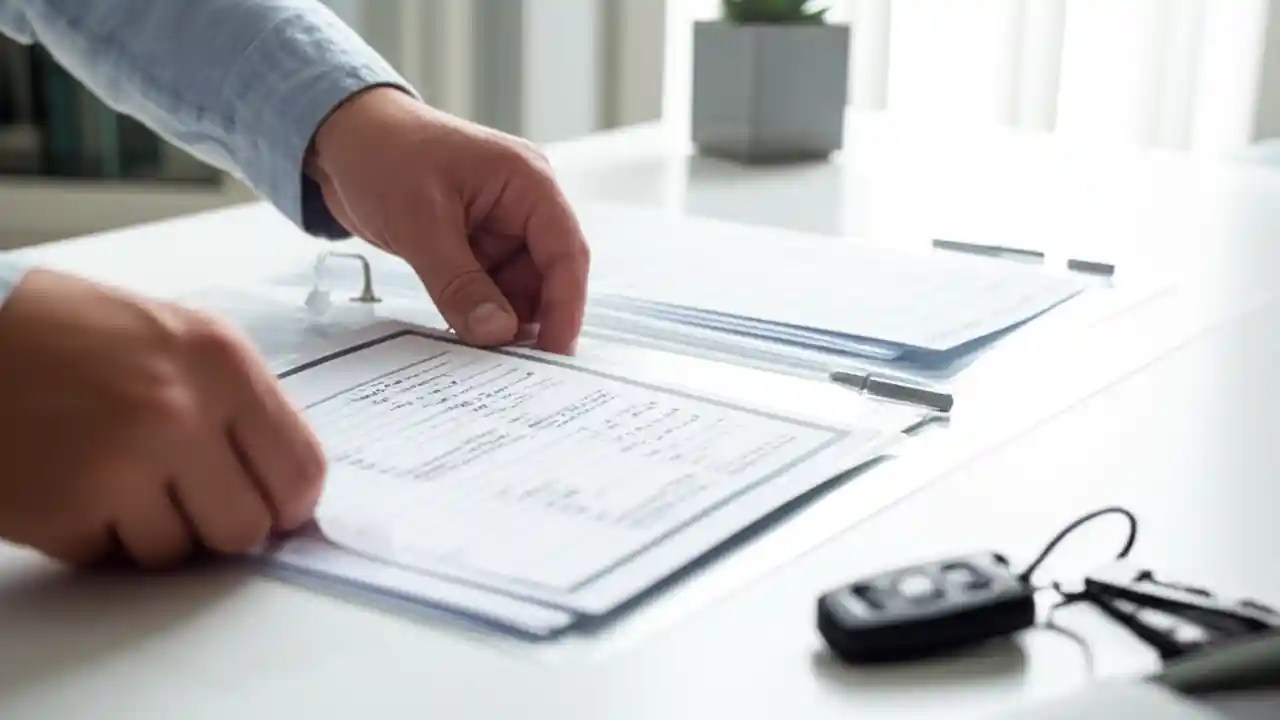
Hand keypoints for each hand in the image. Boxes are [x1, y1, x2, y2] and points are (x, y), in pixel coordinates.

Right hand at [0, 270, 324, 567]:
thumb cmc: (70, 333)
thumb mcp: (178, 339)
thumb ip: (238, 405)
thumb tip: (285, 486)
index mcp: (221, 363)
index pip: (302, 471)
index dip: (287, 504)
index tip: (270, 508)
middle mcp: (180, 413)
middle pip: (247, 528)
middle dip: (218, 526)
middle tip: (186, 498)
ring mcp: (121, 465)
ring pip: (177, 553)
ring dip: (149, 530)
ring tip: (114, 476)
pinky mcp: (63, 510)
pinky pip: (108, 557)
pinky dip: (92, 534)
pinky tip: (72, 482)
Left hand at [308, 88, 589, 353]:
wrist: (338, 135)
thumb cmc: (383, 154)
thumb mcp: (421, 224)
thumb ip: (460, 284)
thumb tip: (497, 333)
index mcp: (527, 181)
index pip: (566, 251)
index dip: (566, 305)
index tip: (556, 352)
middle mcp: (522, 203)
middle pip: (546, 275)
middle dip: (527, 316)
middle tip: (506, 362)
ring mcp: (498, 224)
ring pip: (516, 287)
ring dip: (498, 317)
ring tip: (472, 344)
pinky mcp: (473, 241)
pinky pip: (488, 286)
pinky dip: (476, 309)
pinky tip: (458, 326)